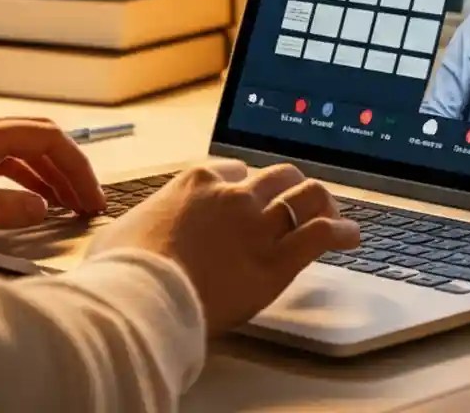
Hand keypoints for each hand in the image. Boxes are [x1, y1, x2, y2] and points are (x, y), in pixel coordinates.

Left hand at [0, 118, 105, 227]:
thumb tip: (41, 207)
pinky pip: (6, 163)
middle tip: (91, 205)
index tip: (92, 198)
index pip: (45, 136)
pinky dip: (31, 179)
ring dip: (54, 175)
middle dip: (72, 168)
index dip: (76, 165)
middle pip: (40, 138)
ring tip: (72, 206)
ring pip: (25, 151)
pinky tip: (37, 202)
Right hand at [87, 160, 359, 334]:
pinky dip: (341, 232)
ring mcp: (258, 226)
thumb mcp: (119, 235)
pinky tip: (350, 237)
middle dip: (291, 186)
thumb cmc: (123, 270)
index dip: (244, 183)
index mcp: (195, 182)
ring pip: (307, 196)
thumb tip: (124, 237)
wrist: (142, 296)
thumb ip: (135, 228)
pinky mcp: (277, 261)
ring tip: (334, 212)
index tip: (248, 194)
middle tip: (298, 200)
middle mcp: (233, 196)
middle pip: (278, 176)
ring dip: (324, 202)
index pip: (233, 171)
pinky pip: (321, 234)